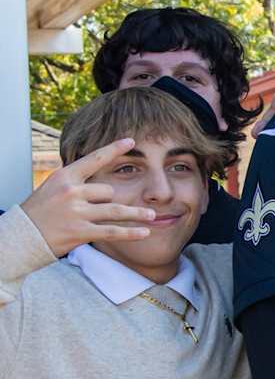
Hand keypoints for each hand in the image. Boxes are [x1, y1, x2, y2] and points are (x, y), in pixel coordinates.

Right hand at [19, 138, 153, 256]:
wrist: (20, 237)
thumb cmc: (38, 212)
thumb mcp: (52, 188)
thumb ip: (75, 182)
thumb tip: (101, 182)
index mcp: (64, 177)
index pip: (94, 159)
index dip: (114, 149)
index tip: (131, 141)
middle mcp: (72, 192)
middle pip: (108, 191)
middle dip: (110, 201)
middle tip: (104, 209)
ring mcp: (76, 212)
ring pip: (116, 210)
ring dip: (136, 214)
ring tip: (152, 215)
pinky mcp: (80, 231)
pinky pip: (112, 231)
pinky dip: (130, 232)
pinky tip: (144, 232)